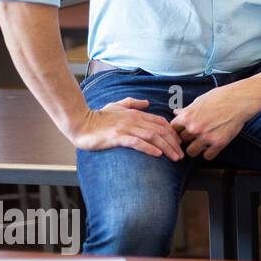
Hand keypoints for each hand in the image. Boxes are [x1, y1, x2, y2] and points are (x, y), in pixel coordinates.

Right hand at [69, 97, 183, 160]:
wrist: (79, 123)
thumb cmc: (97, 117)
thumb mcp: (116, 106)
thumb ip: (132, 103)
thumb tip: (147, 102)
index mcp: (136, 113)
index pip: (161, 122)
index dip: (173, 133)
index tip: (179, 143)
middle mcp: (134, 119)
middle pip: (161, 130)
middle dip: (174, 143)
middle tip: (181, 155)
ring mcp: (126, 128)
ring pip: (153, 136)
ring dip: (167, 147)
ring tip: (175, 158)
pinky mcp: (117, 137)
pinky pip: (137, 142)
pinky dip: (149, 148)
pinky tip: (157, 155)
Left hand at [170, 84, 256, 161]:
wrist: (240, 100)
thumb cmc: (220, 97)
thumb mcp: (200, 100)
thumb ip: (187, 109)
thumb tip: (176, 112)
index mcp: (187, 116)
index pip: (173, 129)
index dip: (178, 130)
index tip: (183, 130)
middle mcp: (194, 128)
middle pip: (181, 141)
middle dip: (187, 139)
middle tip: (193, 137)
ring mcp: (206, 137)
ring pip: (191, 152)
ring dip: (195, 149)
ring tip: (201, 144)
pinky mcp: (219, 143)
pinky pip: (207, 156)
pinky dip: (209, 153)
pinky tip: (212, 147)